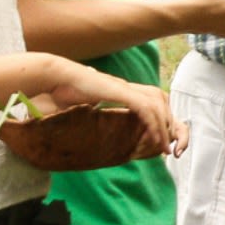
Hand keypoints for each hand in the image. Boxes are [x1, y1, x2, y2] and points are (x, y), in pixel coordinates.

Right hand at [41, 60, 184, 157]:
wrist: (56, 76)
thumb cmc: (64, 90)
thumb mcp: (84, 105)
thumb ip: (92, 111)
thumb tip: (88, 120)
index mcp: (121, 90)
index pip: (151, 100)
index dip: (158, 117)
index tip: (159, 137)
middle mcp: (128, 88)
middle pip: (161, 101)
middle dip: (168, 122)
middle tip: (168, 144)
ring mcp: (126, 88)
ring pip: (157, 106)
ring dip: (163, 128)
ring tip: (164, 148)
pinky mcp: (122, 92)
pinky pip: (146, 109)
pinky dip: (154, 124)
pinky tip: (156, 138)